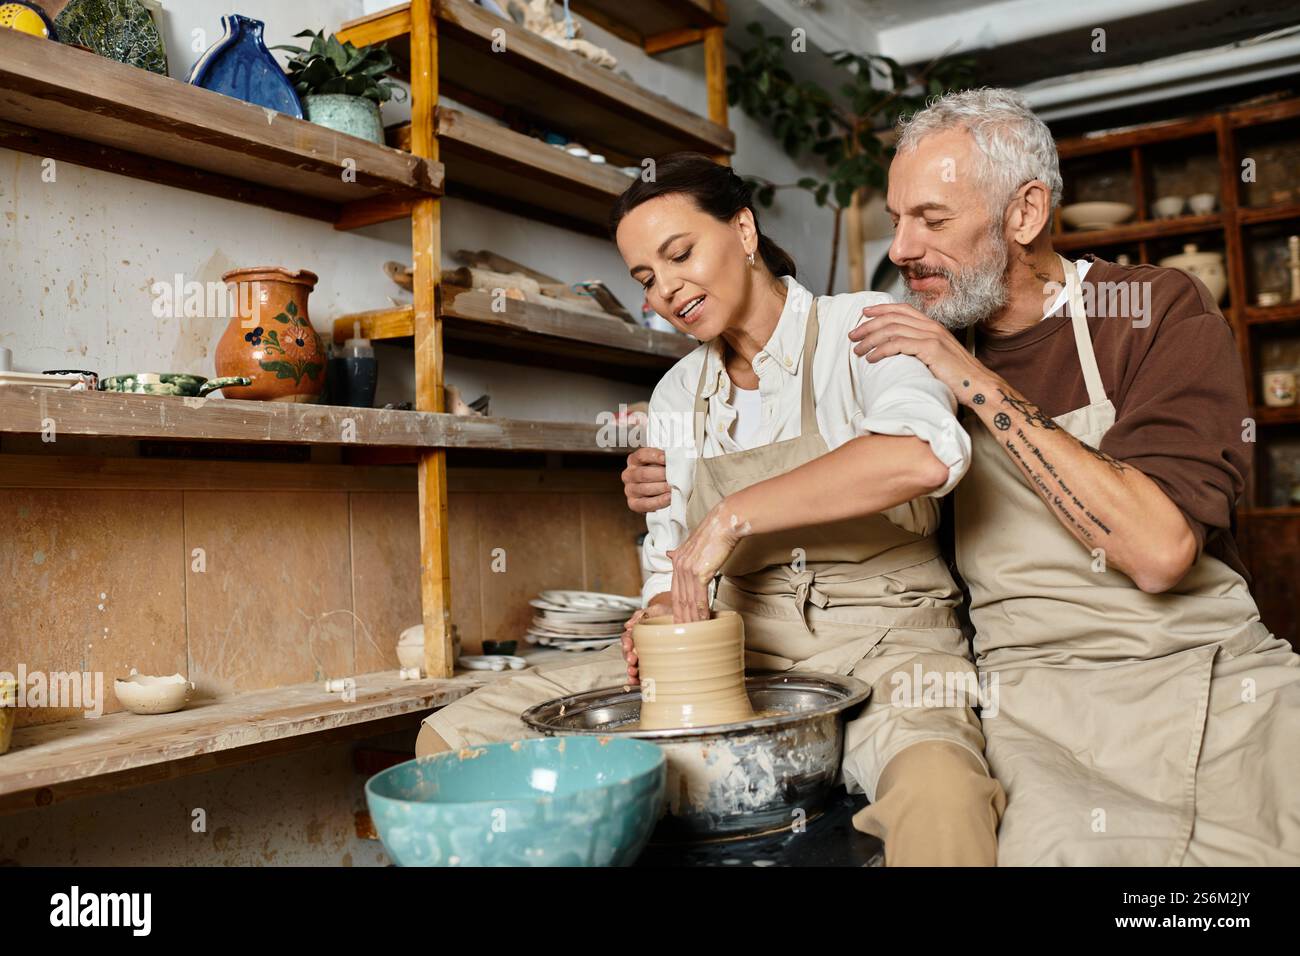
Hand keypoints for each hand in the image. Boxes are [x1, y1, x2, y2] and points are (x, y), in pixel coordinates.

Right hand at [620, 595, 670, 685]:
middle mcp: (639, 646)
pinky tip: (635, 681)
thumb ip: (641, 615)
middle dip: (628, 657)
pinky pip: (642, 674)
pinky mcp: (653, 665)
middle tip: (632, 659)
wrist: (683, 620)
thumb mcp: (655, 610)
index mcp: (637, 633)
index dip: (626, 642)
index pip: (627, 638)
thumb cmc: (668, 615)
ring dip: (630, 669)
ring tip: (632, 671)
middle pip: (628, 653)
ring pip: (633, 665)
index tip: (629, 646)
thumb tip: (628, 625)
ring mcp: (645, 656)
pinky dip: (637, 679)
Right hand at [622, 446, 669, 513]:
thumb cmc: (660, 474)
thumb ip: (666, 461)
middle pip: (643, 473)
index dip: (654, 456)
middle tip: (675, 475)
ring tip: (674, 487)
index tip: (666, 458)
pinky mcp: (633, 503)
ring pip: (645, 488)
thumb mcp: (661, 463)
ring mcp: (630, 490)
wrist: (658, 491)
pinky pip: (646, 503)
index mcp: (634, 460)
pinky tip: (669, 497)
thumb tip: (677, 460)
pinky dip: (659, 501)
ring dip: (662, 488)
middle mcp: (629, 474)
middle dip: (661, 474)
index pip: (642, 455)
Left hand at [668, 498, 748, 622]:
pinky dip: (701, 611)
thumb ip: (680, 552)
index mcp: (677, 560)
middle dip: (680, 618)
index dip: (676, 607)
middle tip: (682, 633)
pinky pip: (699, 598)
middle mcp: (679, 566)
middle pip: (679, 599)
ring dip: (691, 619)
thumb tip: (668, 553)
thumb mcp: (691, 542)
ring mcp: (688, 570)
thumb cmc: (714, 532)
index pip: (675, 589)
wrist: (725, 522)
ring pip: (688, 601)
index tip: (678, 620)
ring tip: (693, 632)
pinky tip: (703, 620)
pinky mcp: (700, 573)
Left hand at [848, 302, 1001, 406]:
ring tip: (858, 350)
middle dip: (868, 325)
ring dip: (870, 339)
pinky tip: (871, 358)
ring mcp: (931, 336)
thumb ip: (922, 348)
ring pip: (892, 330)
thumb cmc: (956, 376)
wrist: (977, 385)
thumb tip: (901, 352)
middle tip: (852, 335)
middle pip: (892, 318)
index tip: (864, 314)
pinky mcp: (930, 349)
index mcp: (932, 326)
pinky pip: (898, 344)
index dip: (881, 309)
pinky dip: (881, 350)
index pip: (902, 310)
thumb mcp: (938, 357)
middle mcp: (931, 327)